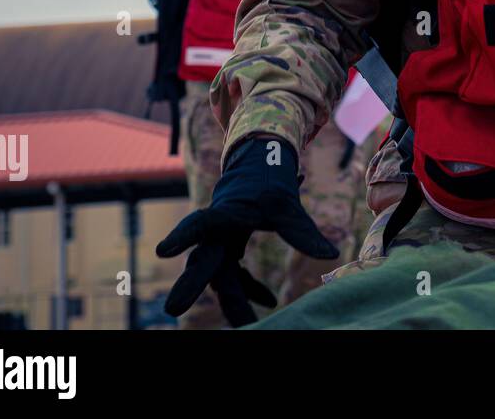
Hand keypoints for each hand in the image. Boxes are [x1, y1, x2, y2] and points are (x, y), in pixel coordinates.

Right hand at [156, 136, 338, 325]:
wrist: (258, 169)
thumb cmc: (269, 184)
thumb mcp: (287, 206)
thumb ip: (302, 231)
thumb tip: (331, 255)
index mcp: (226, 212)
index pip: (202, 223)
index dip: (184, 236)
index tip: (163, 250)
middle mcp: (216, 231)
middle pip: (203, 260)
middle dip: (190, 285)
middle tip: (173, 308)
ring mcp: (219, 242)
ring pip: (218, 275)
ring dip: (233, 300)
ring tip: (249, 325)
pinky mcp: (226, 250)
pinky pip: (233, 276)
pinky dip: (249, 288)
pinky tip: (270, 301)